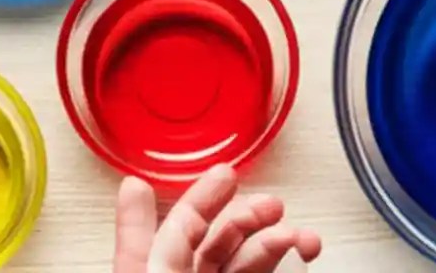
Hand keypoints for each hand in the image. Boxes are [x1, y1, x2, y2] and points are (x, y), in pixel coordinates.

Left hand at [113, 163, 322, 272]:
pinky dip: (295, 261)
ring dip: (276, 241)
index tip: (222, 172)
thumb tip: (131, 187)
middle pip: (217, 244)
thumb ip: (149, 240)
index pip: (167, 233)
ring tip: (292, 235)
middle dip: (246, 217)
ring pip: (250, 262)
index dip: (197, 199)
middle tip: (270, 203)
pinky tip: (304, 249)